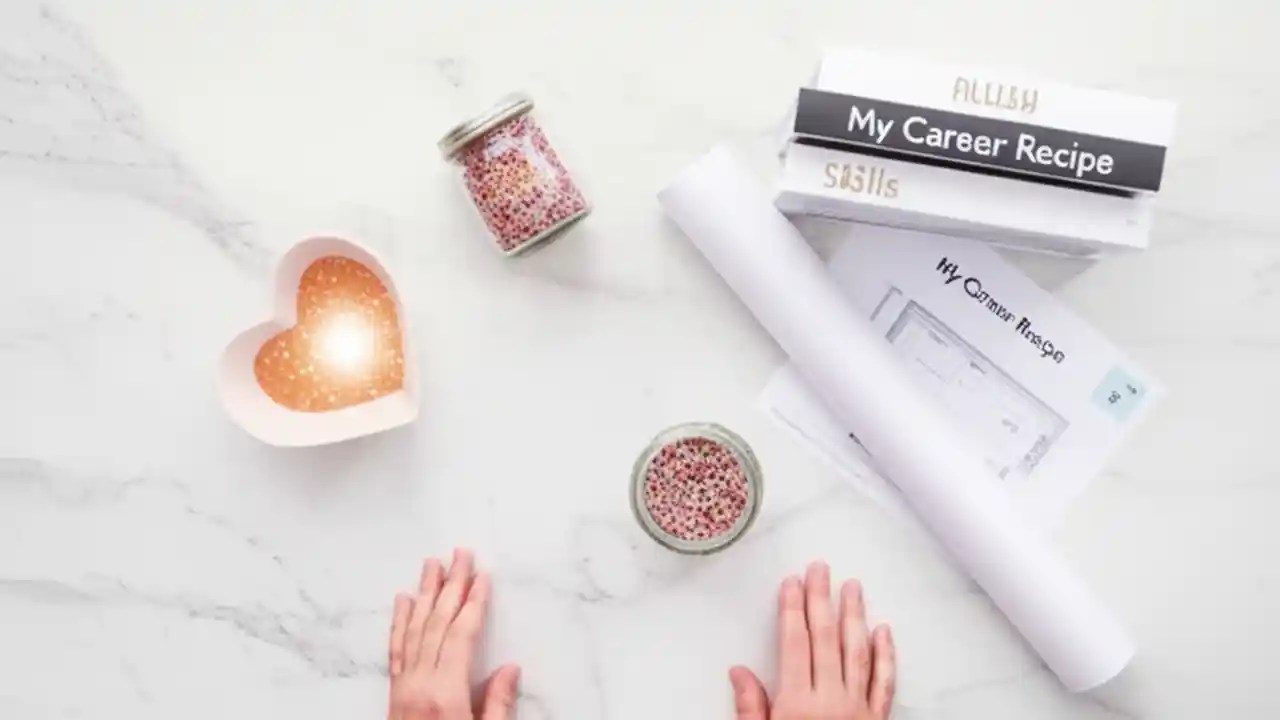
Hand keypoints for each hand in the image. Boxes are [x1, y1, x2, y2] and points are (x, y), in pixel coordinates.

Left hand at [388, 549, 519, 719]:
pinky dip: (399, 622)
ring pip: (414, 629)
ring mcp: (403, 688)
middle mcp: (419, 685)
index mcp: (446, 695)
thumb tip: (510, 670)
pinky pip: (395, 648)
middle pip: (436, 623)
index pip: (461, 635)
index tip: (482, 575)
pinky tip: (402, 601)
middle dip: (450, 585)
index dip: (473, 602)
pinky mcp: (394, 695)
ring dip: (424, 593)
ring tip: (431, 564)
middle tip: (460, 553)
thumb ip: (497, 706)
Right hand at [730, 562, 895, 719]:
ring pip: (857, 653)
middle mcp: (831, 702)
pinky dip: (885, 655)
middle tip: (819, 570)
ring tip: (852, 587)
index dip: (792, 610)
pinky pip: (884, 682)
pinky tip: (882, 631)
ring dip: (854, 616)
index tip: (791, 584)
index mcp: (798, 705)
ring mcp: (858, 710)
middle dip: (821, 600)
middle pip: (826, 639)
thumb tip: (739, 673)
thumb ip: (750, 709)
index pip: (794, 645)